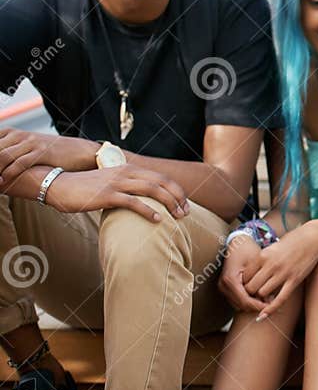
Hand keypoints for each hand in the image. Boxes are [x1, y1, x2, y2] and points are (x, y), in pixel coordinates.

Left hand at [0, 129, 96, 182]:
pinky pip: (19, 163)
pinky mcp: (41, 151)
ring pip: (3, 155)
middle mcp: (19, 135)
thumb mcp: (28, 147)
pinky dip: (8, 173)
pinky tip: (3, 182)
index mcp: (12, 132)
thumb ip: (10, 151)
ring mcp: (30, 142)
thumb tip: (1, 164)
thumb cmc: (51, 153)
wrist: (78, 152)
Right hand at [44, 166, 188, 221]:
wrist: (58, 184)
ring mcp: (117, 183)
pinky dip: (148, 211)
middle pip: (162, 182)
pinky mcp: (107, 195)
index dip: (176, 190)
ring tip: (178, 216)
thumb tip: (142, 199)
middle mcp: (126, 173)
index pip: (161, 177)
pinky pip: (133, 202)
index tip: (185, 204)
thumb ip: (126, 187)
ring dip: (169, 203)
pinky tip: (158, 220)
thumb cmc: (85, 188)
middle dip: (178, 197)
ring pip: (152, 190)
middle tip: (187, 212)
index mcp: (129, 169)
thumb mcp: (110, 183)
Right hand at [218, 235, 267, 311]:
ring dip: (252, 305)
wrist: (237, 243)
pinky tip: (259, 296)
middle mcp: (224, 285)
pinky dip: (247, 300)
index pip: (245, 300)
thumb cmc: (247, 250)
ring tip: (266, 300)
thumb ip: (262, 283)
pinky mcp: (225, 287)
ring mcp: (223, 287)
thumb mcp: (257, 264)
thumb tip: (269, 300)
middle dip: (256, 306)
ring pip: (239, 305)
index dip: (258, 306)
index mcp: (231, 279)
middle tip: (271, 304)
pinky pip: (237, 300)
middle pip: (241, 305)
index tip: (271, 306)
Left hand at [244, 221, 317, 318]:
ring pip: (262, 294)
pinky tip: (262, 316)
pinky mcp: (294, 280)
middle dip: (249, 293)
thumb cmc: (293, 241)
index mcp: (263, 256)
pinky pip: (280, 299)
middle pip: (251, 287)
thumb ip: (262, 260)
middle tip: (251, 295)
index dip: (243, 284)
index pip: (245, 276)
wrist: (313, 238)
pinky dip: (270, 309)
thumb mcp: (273, 247)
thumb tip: (252, 273)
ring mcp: (283, 274)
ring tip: (261, 299)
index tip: (246, 286)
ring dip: (260, 298)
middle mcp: (271, 265)